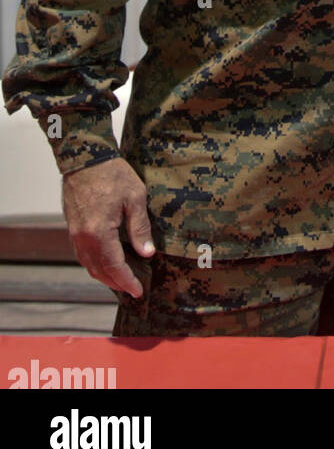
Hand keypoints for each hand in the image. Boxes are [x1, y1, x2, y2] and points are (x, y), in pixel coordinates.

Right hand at [62, 157, 154, 297]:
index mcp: (99, 233)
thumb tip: (147, 252)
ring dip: (104, 275)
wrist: (85, 158)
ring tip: (120, 279)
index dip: (127, 281)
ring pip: (88, 264)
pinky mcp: (72, 227)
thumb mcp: (135, 198)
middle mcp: (83, 238)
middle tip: (131, 288)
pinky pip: (82, 253)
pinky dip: (95, 263)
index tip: (138, 290)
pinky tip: (106, 260)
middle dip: (115, 283)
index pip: (114, 267)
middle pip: (98, 270)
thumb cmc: (112, 174)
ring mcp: (75, 233)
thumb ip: (139, 228)